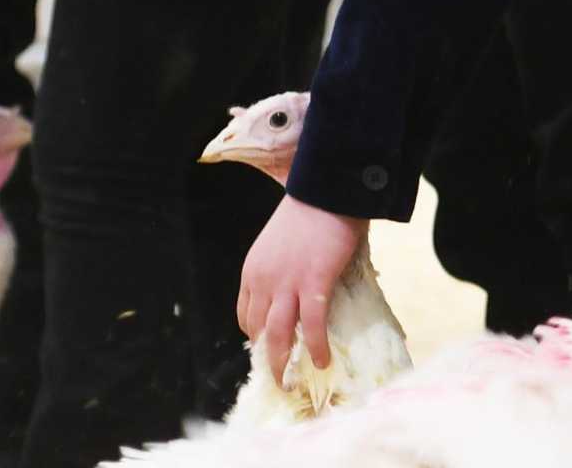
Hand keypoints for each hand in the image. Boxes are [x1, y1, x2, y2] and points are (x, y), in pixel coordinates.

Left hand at [238, 195, 368, 386]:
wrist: (325, 190)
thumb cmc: (309, 213)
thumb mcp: (280, 245)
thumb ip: (282, 270)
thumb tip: (296, 294)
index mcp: (252, 271)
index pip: (245, 315)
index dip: (256, 336)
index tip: (269, 347)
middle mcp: (262, 281)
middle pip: (259, 330)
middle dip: (267, 358)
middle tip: (279, 378)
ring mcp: (286, 283)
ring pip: (278, 335)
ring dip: (282, 363)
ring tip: (291, 382)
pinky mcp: (313, 283)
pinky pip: (311, 325)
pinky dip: (315, 346)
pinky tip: (322, 360)